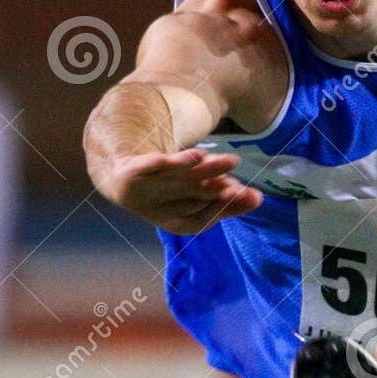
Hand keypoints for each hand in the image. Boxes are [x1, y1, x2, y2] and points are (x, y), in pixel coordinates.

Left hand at [105, 147, 261, 233]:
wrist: (118, 174)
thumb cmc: (165, 189)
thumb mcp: (193, 193)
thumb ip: (222, 198)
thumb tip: (258, 198)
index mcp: (173, 220)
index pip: (200, 220)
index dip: (222, 210)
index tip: (247, 197)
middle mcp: (160, 207)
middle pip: (194, 198)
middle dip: (219, 192)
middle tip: (243, 187)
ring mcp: (144, 189)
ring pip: (179, 179)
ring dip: (205, 172)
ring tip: (231, 161)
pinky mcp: (131, 170)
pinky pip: (151, 166)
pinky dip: (172, 163)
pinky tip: (194, 157)